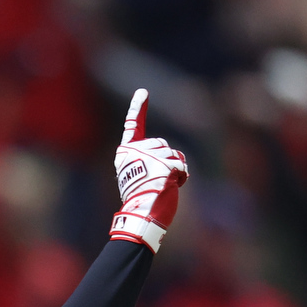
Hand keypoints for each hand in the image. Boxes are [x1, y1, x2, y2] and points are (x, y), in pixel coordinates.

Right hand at [109, 89, 187, 252]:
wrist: (142, 215)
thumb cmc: (141, 200)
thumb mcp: (139, 176)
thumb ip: (148, 161)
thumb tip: (173, 162)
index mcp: (125, 153)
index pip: (132, 126)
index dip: (138, 108)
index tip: (143, 91)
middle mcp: (135, 151)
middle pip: (161, 143)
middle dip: (166, 159)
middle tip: (156, 179)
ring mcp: (149, 156)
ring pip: (174, 153)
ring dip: (175, 168)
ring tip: (163, 184)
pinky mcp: (164, 164)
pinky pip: (181, 164)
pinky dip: (181, 177)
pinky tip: (172, 186)